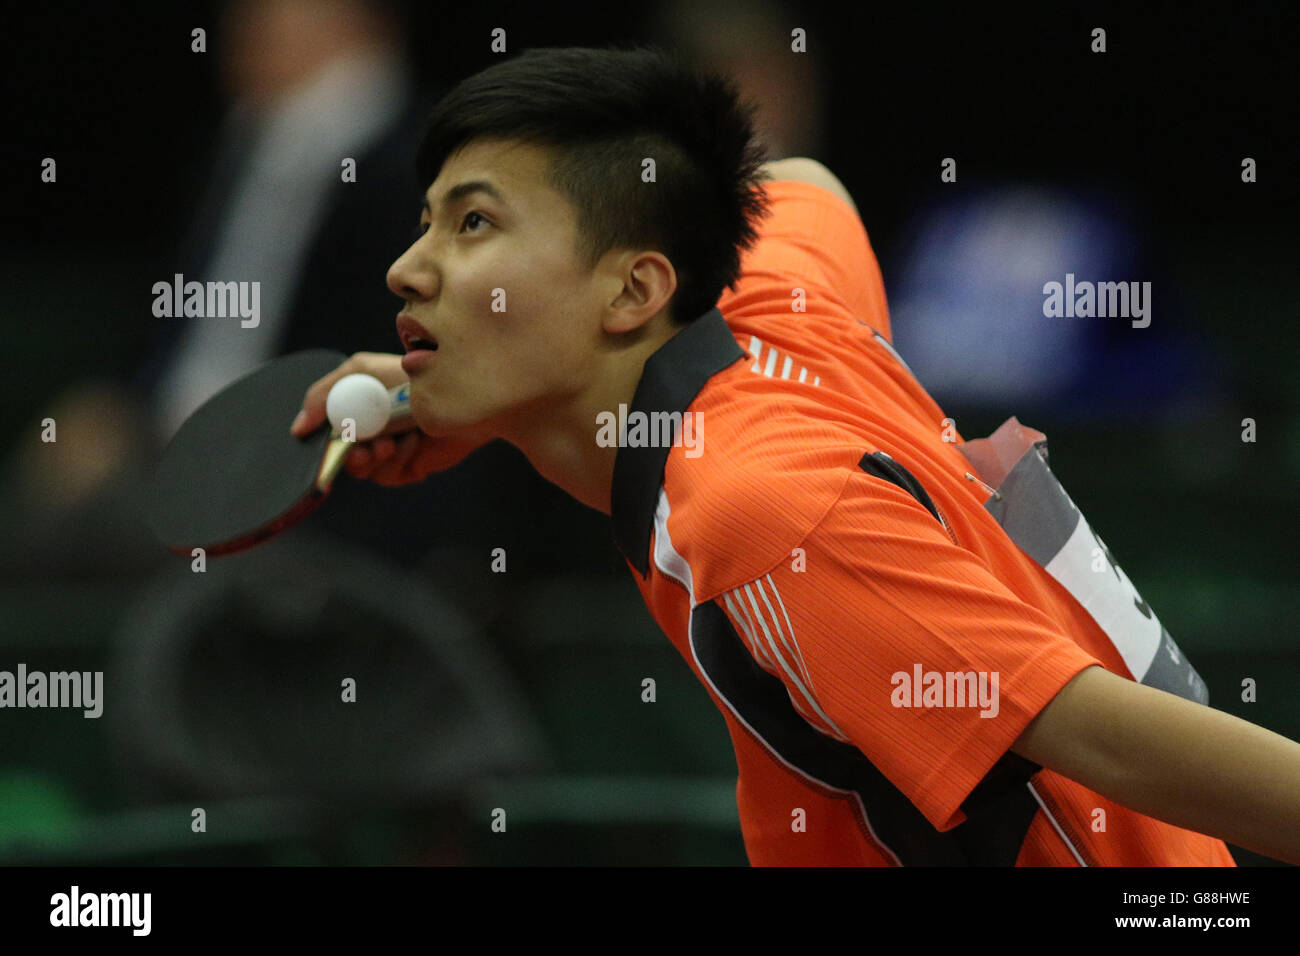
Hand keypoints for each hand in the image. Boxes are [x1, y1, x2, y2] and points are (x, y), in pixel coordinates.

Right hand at [290, 352, 482, 485]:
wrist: (459, 391)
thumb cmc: (409, 375)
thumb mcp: (360, 372)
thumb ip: (323, 394)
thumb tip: (297, 428)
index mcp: (351, 411)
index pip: (323, 435)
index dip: (319, 444)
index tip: (322, 443)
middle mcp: (366, 433)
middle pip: (339, 459)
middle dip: (350, 455)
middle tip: (363, 448)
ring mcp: (386, 452)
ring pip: (363, 470)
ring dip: (375, 457)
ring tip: (392, 440)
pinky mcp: (408, 466)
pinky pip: (388, 475)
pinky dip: (398, 459)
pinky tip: (413, 442)